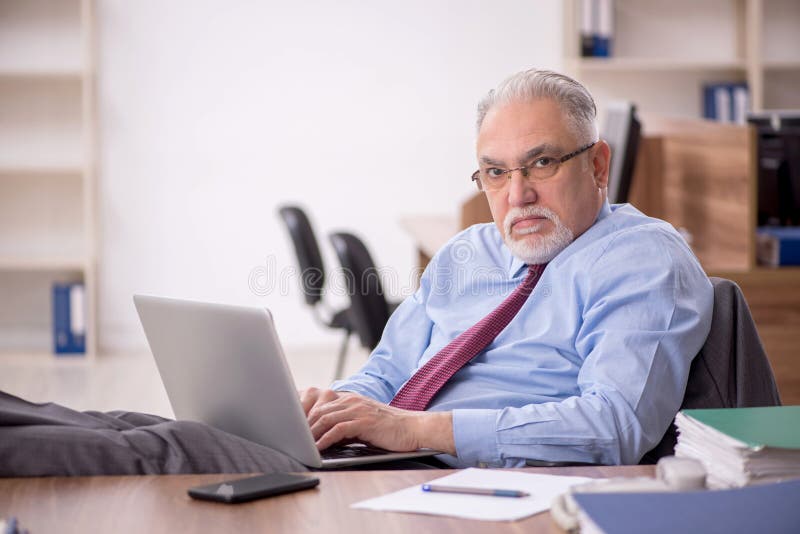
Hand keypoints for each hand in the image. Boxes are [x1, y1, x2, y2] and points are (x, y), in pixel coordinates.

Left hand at [302, 388, 455, 454]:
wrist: (413, 428)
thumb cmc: (390, 429)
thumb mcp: (364, 423)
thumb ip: (345, 425)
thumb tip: (324, 437)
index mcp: (351, 399)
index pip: (321, 404)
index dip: (306, 415)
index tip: (293, 427)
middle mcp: (352, 400)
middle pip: (319, 410)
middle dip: (303, 425)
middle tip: (291, 438)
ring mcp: (358, 409)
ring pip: (325, 418)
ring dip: (310, 433)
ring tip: (300, 445)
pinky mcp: (363, 421)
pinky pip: (337, 429)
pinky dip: (325, 439)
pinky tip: (318, 448)